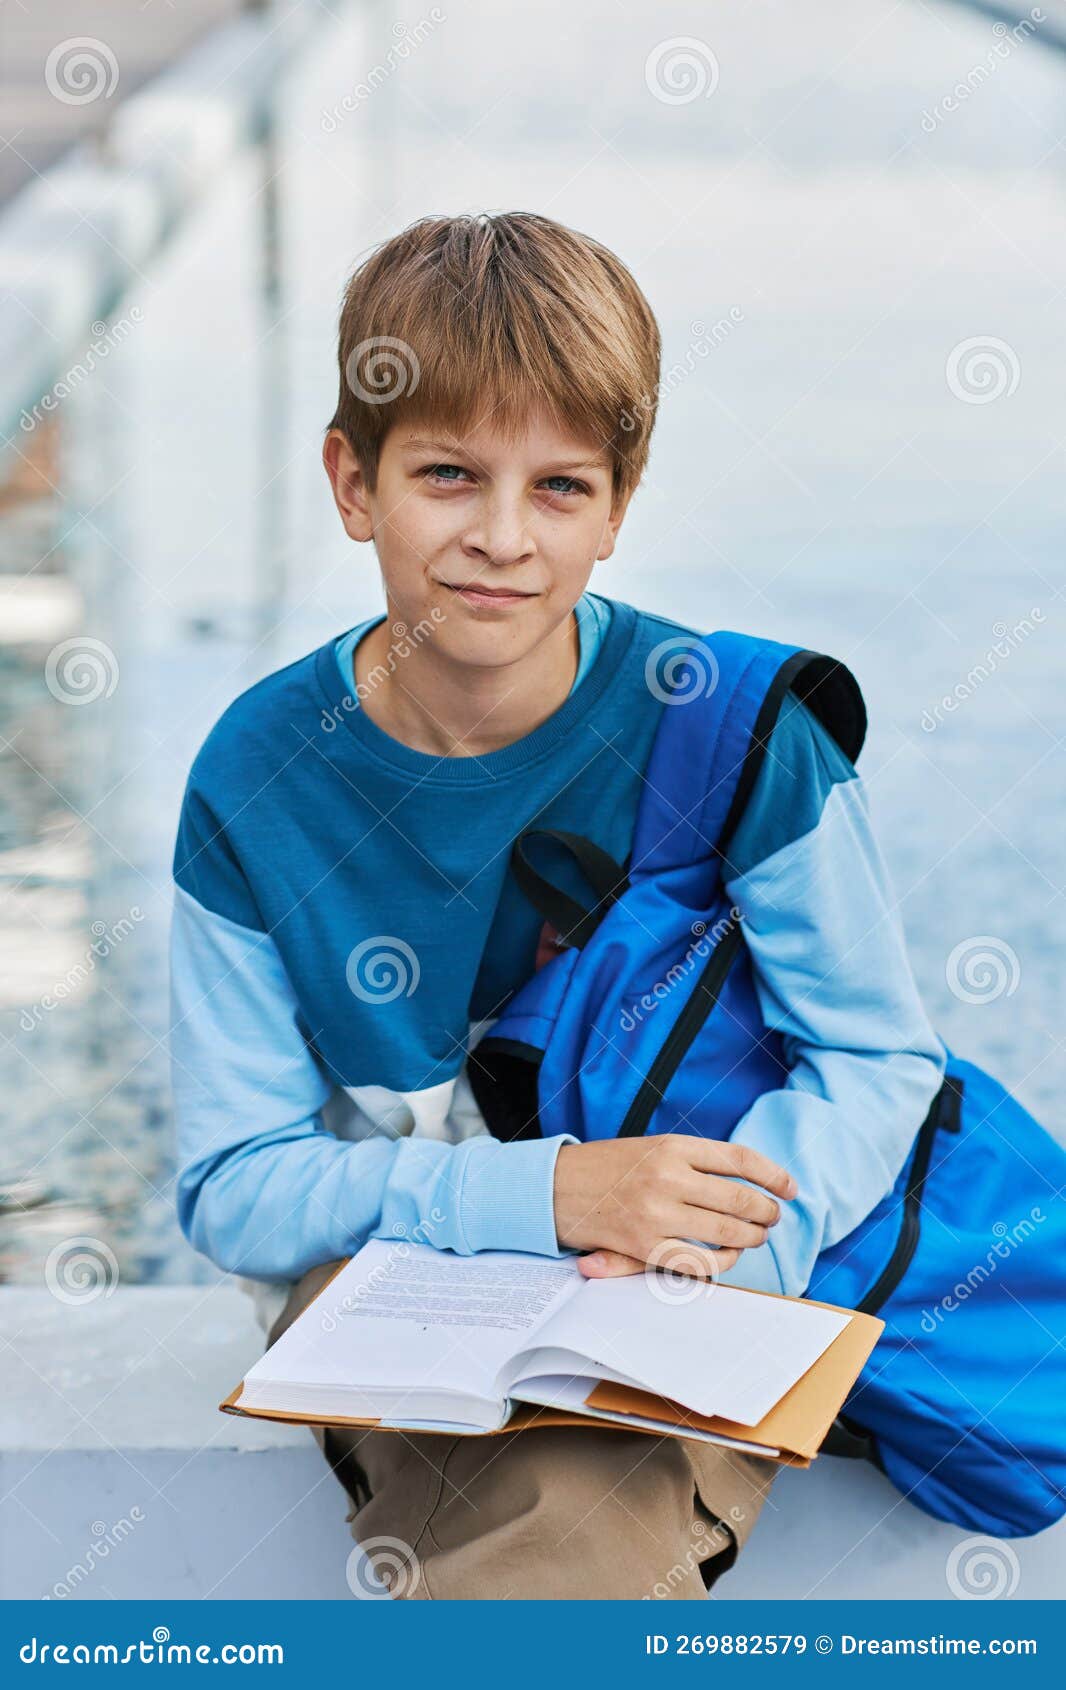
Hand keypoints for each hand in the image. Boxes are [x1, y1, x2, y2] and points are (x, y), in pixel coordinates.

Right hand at [552, 1133, 796, 1282]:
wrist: (555, 1186)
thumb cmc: (608, 1166)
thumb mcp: (651, 1147)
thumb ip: (694, 1162)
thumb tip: (748, 1180)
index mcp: (673, 1145)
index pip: (739, 1157)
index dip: (774, 1174)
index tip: (791, 1187)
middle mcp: (668, 1176)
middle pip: (739, 1197)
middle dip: (766, 1211)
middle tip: (772, 1217)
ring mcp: (657, 1212)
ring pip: (725, 1230)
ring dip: (751, 1236)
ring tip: (756, 1236)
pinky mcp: (644, 1245)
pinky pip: (699, 1261)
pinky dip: (722, 1262)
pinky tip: (728, 1256)